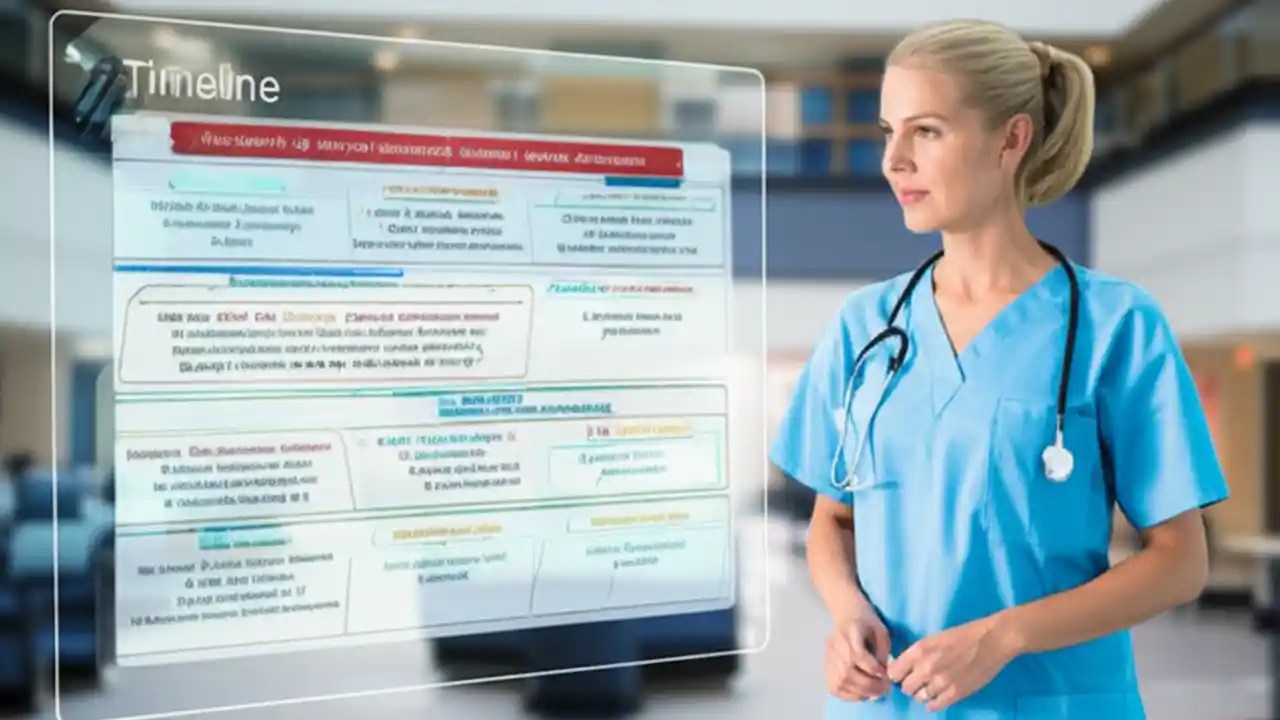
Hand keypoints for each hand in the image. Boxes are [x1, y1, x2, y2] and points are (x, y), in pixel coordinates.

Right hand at [824, 608, 892, 701]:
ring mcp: (827, 655)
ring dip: (860, 692)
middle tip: (884, 689)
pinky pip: (834, 687)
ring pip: (839, 681)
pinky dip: (849, 695)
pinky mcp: (825, 665)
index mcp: (851, 629)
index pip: (857, 654)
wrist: (847, 612)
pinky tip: (862, 693)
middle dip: (869, 685)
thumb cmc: (868, 623)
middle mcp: (835, 642)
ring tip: (875, 693)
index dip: (873, 669)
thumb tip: (881, 678)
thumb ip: (882, 654)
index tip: (886, 675)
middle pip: (847, 670)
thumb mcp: (881, 632)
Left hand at [886, 616, 1019, 711]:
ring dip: (923, 693)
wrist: (992, 640)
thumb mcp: (933, 639)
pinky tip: (940, 694)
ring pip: (919, 698)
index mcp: (919, 650)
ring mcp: (940, 682)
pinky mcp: (955, 694)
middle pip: (905, 688)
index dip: (897, 674)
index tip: (903, 675)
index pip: (893, 672)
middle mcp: (926, 667)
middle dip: (910, 685)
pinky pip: (934, 706)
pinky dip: (934, 702)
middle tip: (920, 681)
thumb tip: (900, 668)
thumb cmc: (963, 636)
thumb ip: (916, 654)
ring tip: (933, 686)